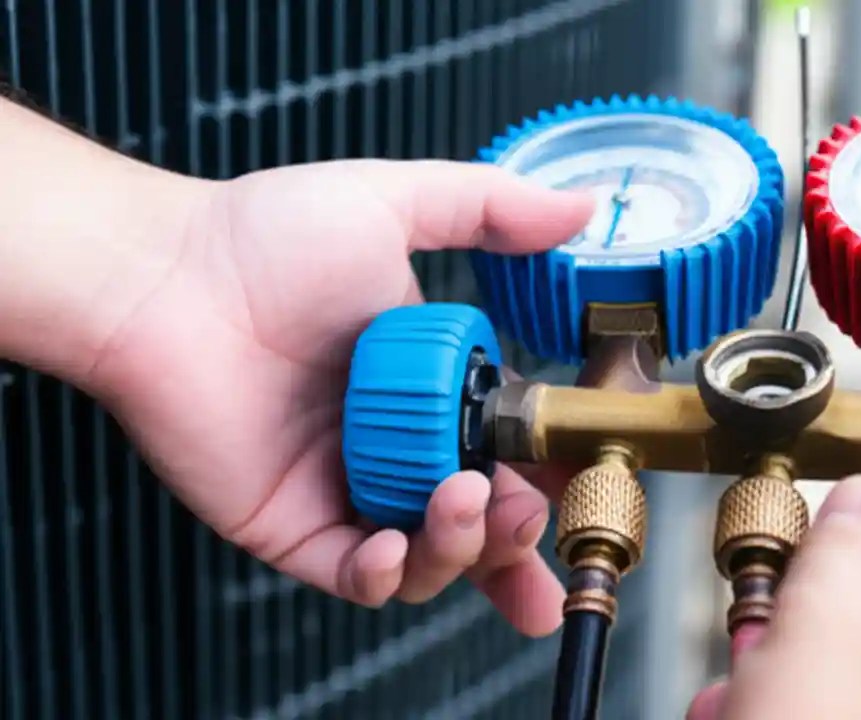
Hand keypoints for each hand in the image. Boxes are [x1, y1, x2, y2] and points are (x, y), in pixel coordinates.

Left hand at [80, 158, 593, 634]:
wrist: (161, 279)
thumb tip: (582, 210)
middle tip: (524, 506)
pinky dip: (388, 572)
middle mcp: (395, 446)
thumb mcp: (397, 204)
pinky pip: (357, 576)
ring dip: (463, 546)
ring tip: (464, 501)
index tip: (580, 470)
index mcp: (430, 388)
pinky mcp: (293, 525)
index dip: (549, 473)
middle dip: (517, 532)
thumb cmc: (262, 240)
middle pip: (482, 520)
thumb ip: (495, 209)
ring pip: (430, 557)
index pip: (508, 448)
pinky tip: (395, 542)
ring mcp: (345, 489)